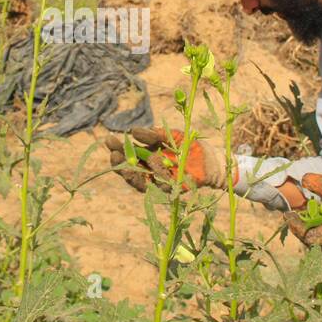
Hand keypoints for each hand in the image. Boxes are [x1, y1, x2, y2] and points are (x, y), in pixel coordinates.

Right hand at [103, 128, 228, 192]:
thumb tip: (134, 131)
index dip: (117, 149)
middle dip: (119, 162)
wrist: (212, 160)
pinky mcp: (169, 190)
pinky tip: (153, 161)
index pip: (126, 155)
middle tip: (114, 153)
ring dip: (132, 171)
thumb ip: (153, 134)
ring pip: (138, 182)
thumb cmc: (189, 146)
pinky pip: (158, 185)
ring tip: (131, 159)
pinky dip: (155, 174)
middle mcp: (148, 171)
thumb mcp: (170, 135)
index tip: (109, 141)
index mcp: (146, 158)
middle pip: (128, 171)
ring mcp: (157, 182)